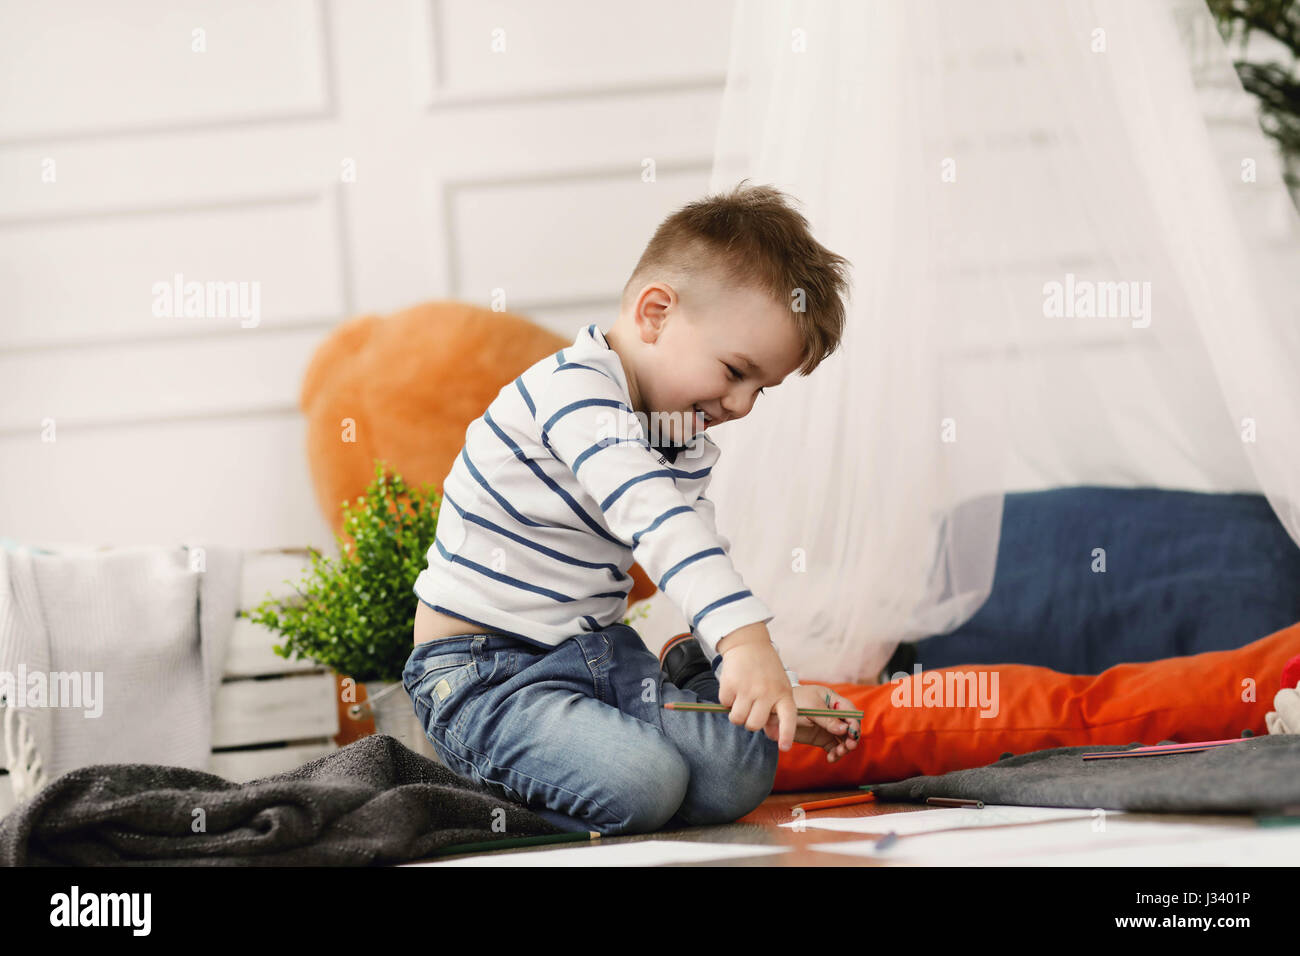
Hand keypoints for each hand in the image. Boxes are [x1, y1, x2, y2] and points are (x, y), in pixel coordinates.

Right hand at [716, 622, 797, 750]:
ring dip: (736, 713)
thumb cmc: (767, 669)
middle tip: (750, 709)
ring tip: (741, 699)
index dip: (786, 734)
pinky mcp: (731, 685)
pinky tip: (734, 686)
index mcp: (783, 693)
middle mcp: (767, 692)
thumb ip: (777, 710)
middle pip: (754, 725)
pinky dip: (726, 699)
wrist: (749, 643)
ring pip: (737, 719)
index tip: (783, 748)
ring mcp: (748, 689)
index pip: (789, 718)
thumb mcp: (779, 686)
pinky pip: (725, 705)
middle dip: (749, 722)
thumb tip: (771, 736)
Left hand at [765, 684, 861, 762]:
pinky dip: (835, 754)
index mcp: (833, 700)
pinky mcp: (821, 738)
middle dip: (852, 737)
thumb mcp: (811, 707)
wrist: (773, 712)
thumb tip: (845, 729)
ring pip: (843, 739)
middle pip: (850, 727)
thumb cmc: (793, 701)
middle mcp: (833, 714)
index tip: (852, 734)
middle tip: (848, 746)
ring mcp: (828, 727)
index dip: (854, 723)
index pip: (850, 712)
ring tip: (838, 753)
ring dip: (844, 748)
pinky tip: (831, 758)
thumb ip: (827, 719)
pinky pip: (833, 747)